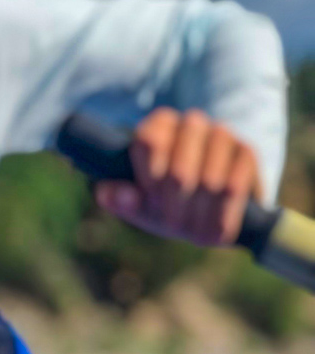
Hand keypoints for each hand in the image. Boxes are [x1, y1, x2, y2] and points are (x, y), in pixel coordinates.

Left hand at [94, 107, 262, 245]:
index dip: (149, 181)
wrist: (214, 209)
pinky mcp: (247, 152)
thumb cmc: (169, 204)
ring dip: (198, 216)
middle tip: (172, 225)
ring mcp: (222, 134)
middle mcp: (190, 122)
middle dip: (173, 208)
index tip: (151, 201)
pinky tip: (215, 230)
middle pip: (178, 171)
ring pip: (208, 181)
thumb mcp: (141, 205)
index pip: (148, 142)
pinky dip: (221, 215)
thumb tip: (106, 193)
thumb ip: (121, 200)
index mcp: (157, 126)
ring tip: (192, 231)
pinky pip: (234, 187)